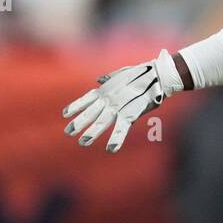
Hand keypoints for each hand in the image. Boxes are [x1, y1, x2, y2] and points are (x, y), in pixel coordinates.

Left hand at [63, 50, 183, 151]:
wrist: (157, 75)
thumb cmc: (141, 73)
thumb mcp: (121, 74)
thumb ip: (109, 78)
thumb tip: (99, 79)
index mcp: (106, 90)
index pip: (86, 99)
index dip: (75, 107)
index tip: (65, 114)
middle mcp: (109, 99)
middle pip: (90, 113)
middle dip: (79, 122)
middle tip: (68, 132)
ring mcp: (118, 106)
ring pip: (102, 121)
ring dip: (92, 132)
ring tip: (82, 142)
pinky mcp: (130, 113)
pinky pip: (121, 128)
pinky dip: (116, 139)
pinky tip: (111, 149)